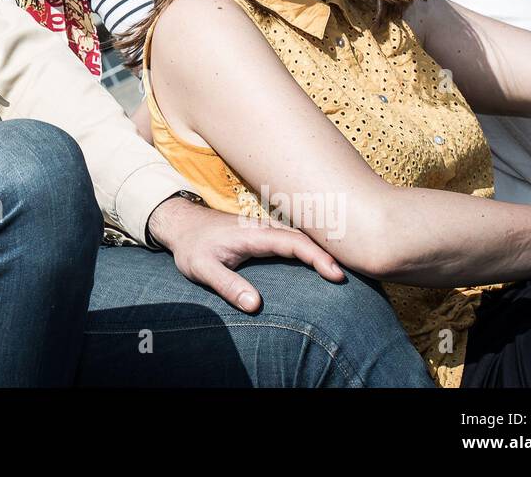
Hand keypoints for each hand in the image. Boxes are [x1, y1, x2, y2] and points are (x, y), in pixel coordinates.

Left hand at [145, 196, 345, 312]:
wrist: (181, 224)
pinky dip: (311, 250)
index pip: (294, 243)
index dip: (318, 258)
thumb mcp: (202, 269)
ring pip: (301, 237)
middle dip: (329, 256)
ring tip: (343, 272)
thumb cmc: (192, 247)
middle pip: (305, 239)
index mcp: (254, 234)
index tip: (336, 274)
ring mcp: (265, 229)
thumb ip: (228, 285)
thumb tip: (255, 305)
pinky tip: (322, 263)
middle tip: (349, 278)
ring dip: (322, 252)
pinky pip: (294, 240)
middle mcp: (264, 228)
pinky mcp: (264, 234)